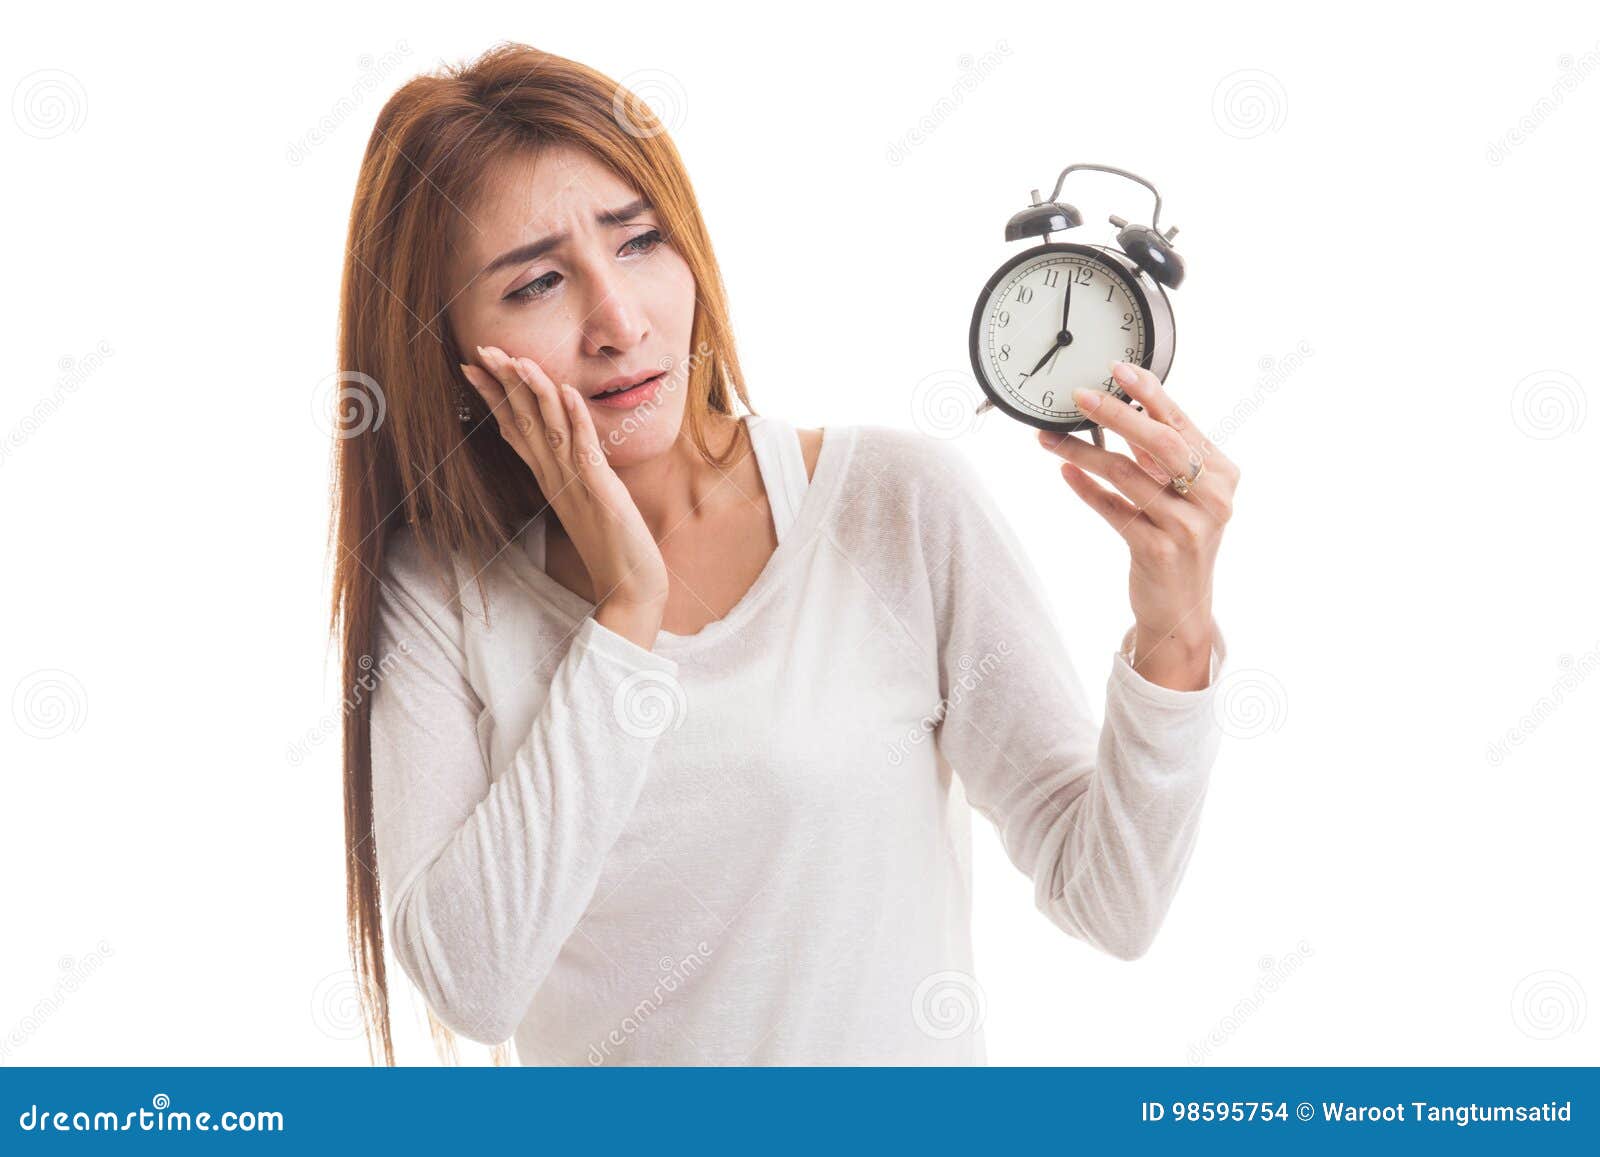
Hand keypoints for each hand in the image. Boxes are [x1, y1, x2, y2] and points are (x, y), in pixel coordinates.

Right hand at [461, 346, 669, 633]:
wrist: (629, 585)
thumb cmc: (611, 545)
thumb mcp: (583, 501)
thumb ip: (569, 475)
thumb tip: (561, 450)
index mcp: (549, 477)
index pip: (514, 429)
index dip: (494, 397)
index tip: (472, 368)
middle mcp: (555, 477)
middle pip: (522, 422)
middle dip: (503, 384)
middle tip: (482, 350)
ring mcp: (574, 483)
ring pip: (547, 429)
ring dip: (533, 392)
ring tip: (517, 359)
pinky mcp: (599, 490)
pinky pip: (584, 448)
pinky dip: (575, 418)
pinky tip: (566, 392)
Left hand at [1035, 361, 1238, 690]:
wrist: (1181, 610)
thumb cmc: (1178, 542)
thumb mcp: (1183, 496)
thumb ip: (1160, 459)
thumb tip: (1124, 410)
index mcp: (1221, 475)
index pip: (1181, 424)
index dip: (1150, 393)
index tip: (1118, 369)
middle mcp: (1212, 498)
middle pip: (1159, 444)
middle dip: (1117, 414)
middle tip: (1079, 397)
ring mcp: (1188, 526)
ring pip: (1126, 475)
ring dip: (1083, 452)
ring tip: (1050, 438)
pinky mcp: (1159, 551)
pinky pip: (1113, 510)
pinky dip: (1086, 489)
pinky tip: (1064, 472)